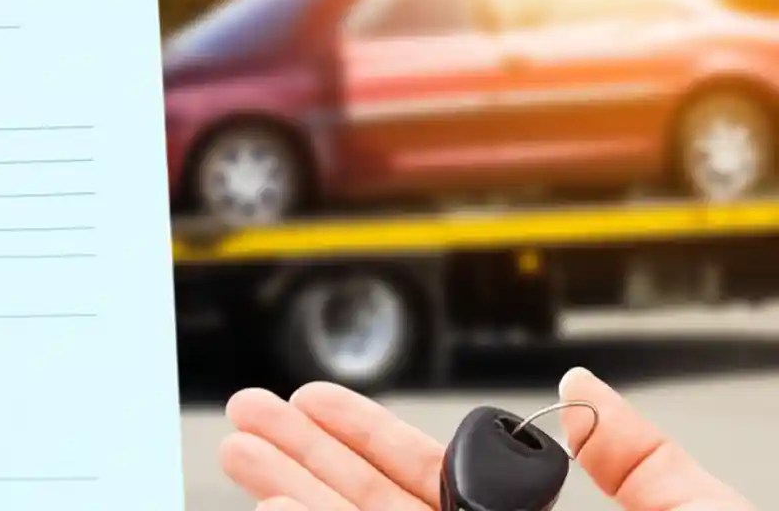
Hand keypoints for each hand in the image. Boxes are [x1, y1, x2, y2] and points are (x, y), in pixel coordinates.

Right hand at [221, 367, 753, 510]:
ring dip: (290, 495)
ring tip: (241, 454)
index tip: (316, 399)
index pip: (427, 479)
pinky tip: (275, 510)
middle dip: (303, 457)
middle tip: (249, 415)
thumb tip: (582, 383)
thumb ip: (637, 457)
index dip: (364, 435)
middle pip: (369, 507)